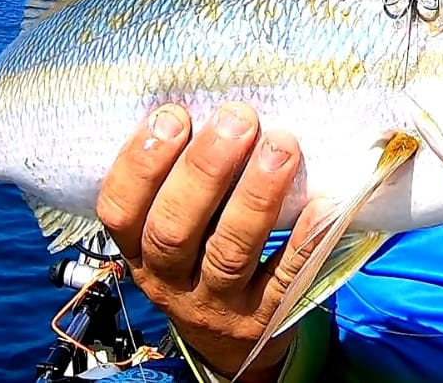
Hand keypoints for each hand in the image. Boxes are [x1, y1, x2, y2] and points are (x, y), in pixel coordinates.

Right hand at [96, 101, 325, 382]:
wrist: (232, 343)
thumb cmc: (201, 258)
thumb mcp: (174, 228)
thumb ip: (179, 180)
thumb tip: (207, 98)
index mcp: (138, 249)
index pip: (120, 211)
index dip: (140, 163)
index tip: (172, 115)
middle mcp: (171, 280)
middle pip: (175, 230)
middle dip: (204, 170)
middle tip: (238, 118)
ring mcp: (219, 303)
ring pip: (229, 251)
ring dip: (255, 195)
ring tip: (282, 145)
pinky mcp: (266, 318)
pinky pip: (285, 279)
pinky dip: (303, 241)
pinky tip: (323, 204)